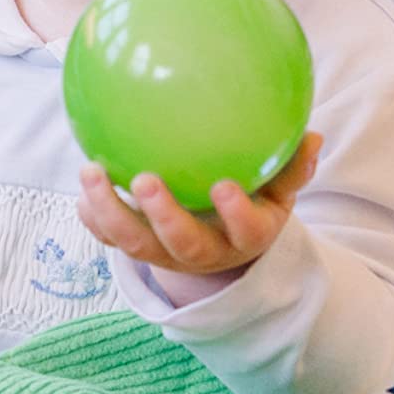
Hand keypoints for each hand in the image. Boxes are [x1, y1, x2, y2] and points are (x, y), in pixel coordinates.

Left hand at [76, 134, 321, 278]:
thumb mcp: (281, 188)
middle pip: (183, 245)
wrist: (226, 243)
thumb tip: (313, 136)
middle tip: (144, 179)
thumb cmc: (257, 200)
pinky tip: (80, 193)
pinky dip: (94, 219)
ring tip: (91, 173)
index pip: (247, 230)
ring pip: (138, 246)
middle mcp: (206, 253)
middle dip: (163, 216)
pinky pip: (112, 240)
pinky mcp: (141, 251)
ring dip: (111, 212)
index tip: (225, 186)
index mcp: (247, 236)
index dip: (236, 213)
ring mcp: (169, 256)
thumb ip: (294, 166)